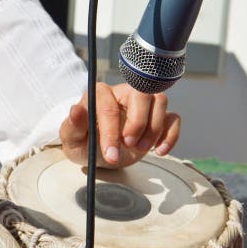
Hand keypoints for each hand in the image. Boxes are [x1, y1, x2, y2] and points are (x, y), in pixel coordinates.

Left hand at [59, 82, 180, 168]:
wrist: (98, 154)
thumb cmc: (84, 144)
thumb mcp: (72, 140)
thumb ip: (73, 126)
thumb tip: (75, 110)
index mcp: (100, 94)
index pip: (109, 105)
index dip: (111, 131)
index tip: (110, 154)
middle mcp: (124, 93)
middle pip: (141, 93)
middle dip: (137, 123)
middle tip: (129, 145)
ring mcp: (143, 104)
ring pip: (160, 101)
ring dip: (153, 129)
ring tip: (139, 149)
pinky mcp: (157, 117)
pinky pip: (173, 117)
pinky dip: (170, 135)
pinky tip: (159, 151)